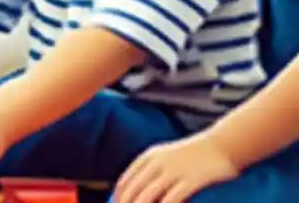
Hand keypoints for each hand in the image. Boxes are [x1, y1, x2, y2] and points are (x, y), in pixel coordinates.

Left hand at [114, 134, 239, 202]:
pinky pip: (170, 199)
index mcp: (148, 158)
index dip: (118, 199)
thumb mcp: (167, 157)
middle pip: (132, 191)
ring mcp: (173, 171)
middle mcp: (156, 163)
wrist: (224, 144)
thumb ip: (152, 170)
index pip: (125, 182)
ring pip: (146, 197)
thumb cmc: (196, 154)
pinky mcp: (190, 180)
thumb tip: (140, 191)